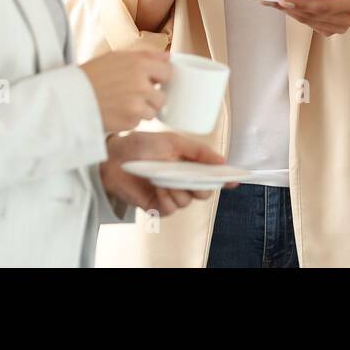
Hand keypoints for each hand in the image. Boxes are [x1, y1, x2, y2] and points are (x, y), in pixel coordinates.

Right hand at [80, 50, 170, 132]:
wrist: (69, 98)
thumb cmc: (91, 76)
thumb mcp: (116, 57)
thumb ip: (145, 56)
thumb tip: (169, 57)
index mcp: (139, 64)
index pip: (168, 72)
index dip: (161, 77)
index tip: (154, 80)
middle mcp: (141, 85)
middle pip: (163, 96)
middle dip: (152, 97)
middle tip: (134, 95)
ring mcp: (136, 105)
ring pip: (153, 111)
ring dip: (142, 110)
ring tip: (122, 104)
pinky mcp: (129, 122)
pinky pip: (139, 122)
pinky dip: (130, 119)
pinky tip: (115, 112)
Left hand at [99, 130, 234, 215]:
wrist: (116, 157)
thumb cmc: (142, 145)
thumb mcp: (173, 141)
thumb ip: (199, 151)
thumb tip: (221, 160)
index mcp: (189, 165)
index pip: (212, 175)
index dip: (224, 178)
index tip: (234, 179)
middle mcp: (182, 181)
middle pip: (204, 192)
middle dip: (200, 185)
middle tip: (190, 176)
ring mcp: (170, 194)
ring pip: (187, 201)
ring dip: (178, 190)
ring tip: (164, 178)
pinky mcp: (157, 206)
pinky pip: (171, 209)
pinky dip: (166, 198)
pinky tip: (157, 187)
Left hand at [260, 0, 349, 37]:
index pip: (322, 7)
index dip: (302, 4)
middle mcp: (345, 20)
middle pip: (312, 16)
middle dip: (290, 7)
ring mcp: (338, 27)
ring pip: (309, 21)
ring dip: (290, 12)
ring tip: (271, 2)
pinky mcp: (331, 29)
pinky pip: (310, 23)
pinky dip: (297, 14)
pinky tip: (284, 6)